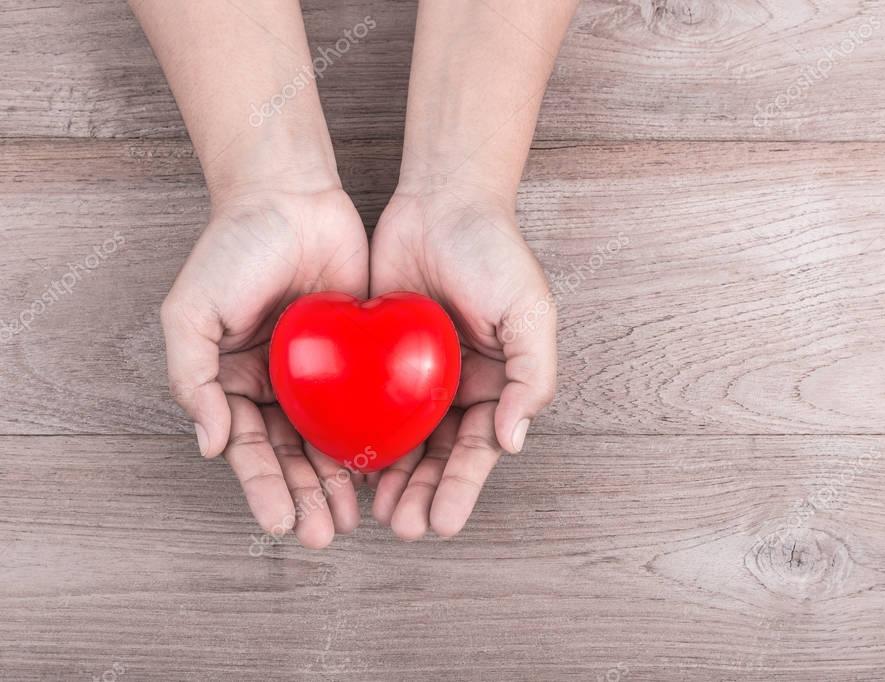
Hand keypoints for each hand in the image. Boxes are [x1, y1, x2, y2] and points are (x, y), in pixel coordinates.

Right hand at [161, 182, 368, 547]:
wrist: (290, 196)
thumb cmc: (234, 249)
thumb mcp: (191, 312)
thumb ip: (193, 378)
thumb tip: (210, 444)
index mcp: (236, 381)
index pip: (250, 448)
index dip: (264, 488)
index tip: (281, 523)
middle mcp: (278, 385)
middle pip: (292, 455)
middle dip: (306, 497)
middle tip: (323, 534)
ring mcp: (321, 373)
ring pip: (332, 439)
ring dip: (339, 481)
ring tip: (352, 518)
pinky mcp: (361, 355)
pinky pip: (369, 404)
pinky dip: (375, 438)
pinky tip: (385, 468)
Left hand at [368, 184, 556, 538]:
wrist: (442, 201)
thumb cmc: (494, 253)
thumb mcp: (530, 313)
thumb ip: (530, 376)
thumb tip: (512, 441)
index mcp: (494, 384)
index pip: (478, 448)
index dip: (461, 487)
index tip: (440, 521)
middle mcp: (454, 387)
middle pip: (438, 454)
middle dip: (421, 493)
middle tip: (401, 525)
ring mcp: (413, 375)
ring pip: (399, 439)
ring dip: (389, 477)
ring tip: (374, 511)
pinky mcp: (375, 356)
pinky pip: (364, 403)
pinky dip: (356, 435)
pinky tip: (342, 462)